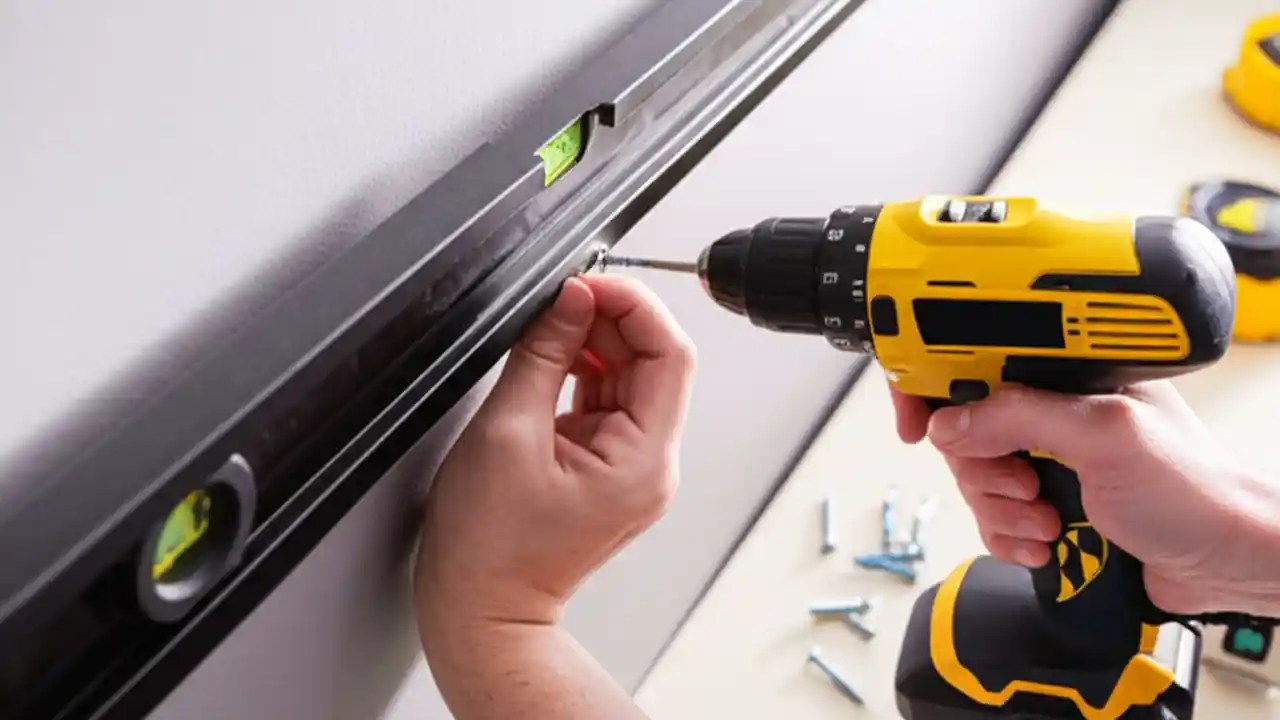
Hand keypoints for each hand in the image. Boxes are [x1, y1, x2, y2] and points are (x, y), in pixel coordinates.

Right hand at [416, 275, 695, 626]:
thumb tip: (569, 299)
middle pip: (652, 362)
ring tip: (545, 334)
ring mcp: (632, 466)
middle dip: (609, 321)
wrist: (481, 608)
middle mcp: (651, 464)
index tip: (589, 283)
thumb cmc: (489, 549)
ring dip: (592, 345)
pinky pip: (607, 400)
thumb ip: (543, 354)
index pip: (669, 355)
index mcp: (643, 461)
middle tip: (560, 300)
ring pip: (628, 377)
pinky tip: (549, 362)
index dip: (634, 306)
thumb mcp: (507, 432)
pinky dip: (580, 373)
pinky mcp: (609, 466)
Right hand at [893, 381, 1279, 615]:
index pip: (976, 363)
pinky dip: (1010, 535)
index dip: (935, 389)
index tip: (916, 421)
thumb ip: (1022, 418)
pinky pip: (993, 518)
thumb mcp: (1104, 437)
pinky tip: (1046, 540)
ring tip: (1048, 518)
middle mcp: (1052, 413)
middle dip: (984, 470)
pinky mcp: (1047, 502)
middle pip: (964, 432)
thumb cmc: (1195, 489)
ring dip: (1002, 509)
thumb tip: (952, 419)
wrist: (1225, 562)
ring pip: (975, 479)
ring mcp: (1049, 459)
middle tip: (1025, 483)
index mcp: (1065, 376)